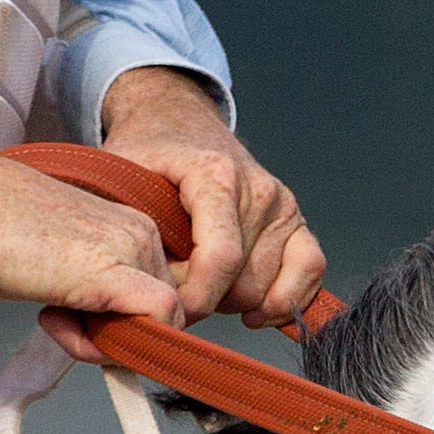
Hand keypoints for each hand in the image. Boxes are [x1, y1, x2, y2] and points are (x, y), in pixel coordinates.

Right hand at [0, 111, 176, 357]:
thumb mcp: (58, 264)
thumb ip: (89, 293)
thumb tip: (105, 333)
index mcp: (130, 226)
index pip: (156, 292)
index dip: (121, 321)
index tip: (72, 316)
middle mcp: (140, 233)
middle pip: (160, 312)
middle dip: (112, 333)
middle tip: (57, 321)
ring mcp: (132, 249)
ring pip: (157, 323)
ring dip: (103, 340)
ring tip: (50, 315)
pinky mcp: (116, 271)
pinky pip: (157, 323)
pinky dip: (118, 345)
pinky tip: (60, 322)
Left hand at [96, 69, 327, 333]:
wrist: (177, 122)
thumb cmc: (149, 153)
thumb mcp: (123, 177)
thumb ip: (132, 226)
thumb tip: (140, 282)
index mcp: (217, 176)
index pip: (222, 256)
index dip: (198, 297)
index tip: (174, 311)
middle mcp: (258, 190)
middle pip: (244, 279)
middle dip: (209, 300)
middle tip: (178, 291)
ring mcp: (282, 206)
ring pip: (270, 285)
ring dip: (236, 302)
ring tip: (204, 286)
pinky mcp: (295, 220)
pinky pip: (310, 269)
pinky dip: (287, 298)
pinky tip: (256, 311)